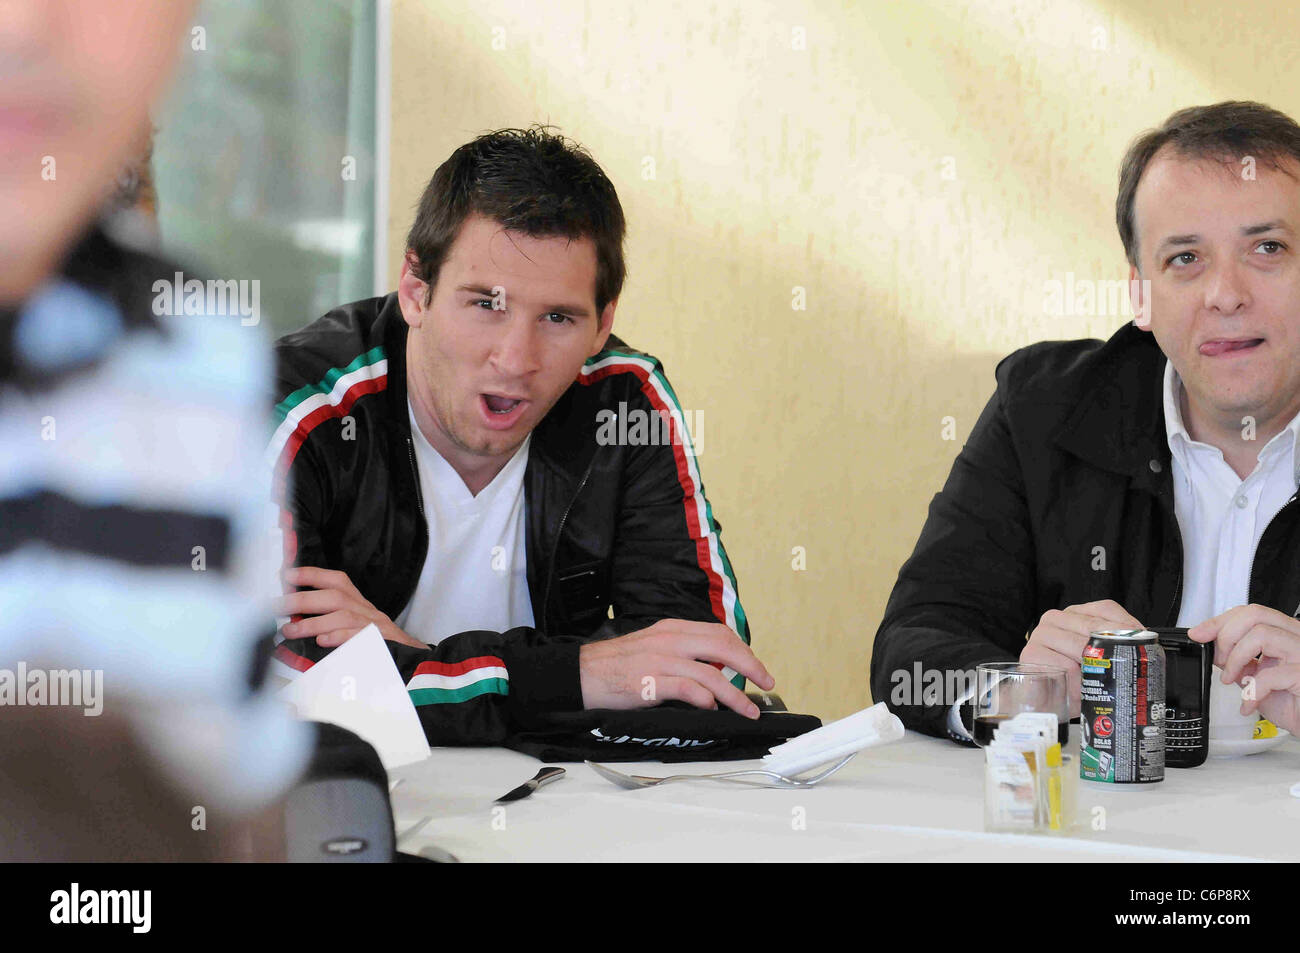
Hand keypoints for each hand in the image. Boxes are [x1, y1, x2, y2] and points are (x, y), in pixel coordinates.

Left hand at [276, 566, 425, 648]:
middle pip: (336, 597)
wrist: (414, 662)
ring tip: (291, 630)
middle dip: (304, 599)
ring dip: (314, 621)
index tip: (287, 575)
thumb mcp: (356, 628)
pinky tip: (322, 641)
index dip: (312, 575)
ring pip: (344, 616)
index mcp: (360, 605)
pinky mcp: (382, 644)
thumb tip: (293, 622)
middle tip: (277, 606)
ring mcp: (376, 627)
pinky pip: (360, 637)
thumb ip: (330, 623)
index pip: (337, 581)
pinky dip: (339, 637)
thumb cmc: (378, 646)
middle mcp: (368, 611)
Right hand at [579, 619, 775, 717]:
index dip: (743, 650)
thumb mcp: (652, 646)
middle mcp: (669, 641)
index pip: (719, 633)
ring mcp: (660, 661)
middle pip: (722, 647)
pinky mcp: (649, 683)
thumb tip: (713, 671)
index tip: (756, 667)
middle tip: (765, 682)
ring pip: (711, 674)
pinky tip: (712, 709)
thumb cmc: (615, 665)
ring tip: (747, 710)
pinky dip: (705, 699)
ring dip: (735, 695)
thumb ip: (681, 652)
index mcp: (672, 629)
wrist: (580, 674)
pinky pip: (687, 689)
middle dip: (750, 666)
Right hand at [1021, 599, 1142, 717]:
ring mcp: (1041, 634)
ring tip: (1100, 684)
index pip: (1106, 610)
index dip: (1127, 628)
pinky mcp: (1031, 653)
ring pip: (1078, 646)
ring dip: (1093, 668)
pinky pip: (1063, 665)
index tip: (1142, 645)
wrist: (1048, 702)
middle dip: (1111, 651)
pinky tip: (1080, 690)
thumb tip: (1144, 641)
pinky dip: (1076, 680)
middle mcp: (1056, 618)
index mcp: (1075, 613)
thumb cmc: (1078, 680)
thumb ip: (1119, 644)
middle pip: (1092, 627)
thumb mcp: (1104, 658)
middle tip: (1124, 669)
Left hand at [1189, 604, 1299, 735]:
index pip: (1252, 612)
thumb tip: (1212, 647)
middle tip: (1218, 658)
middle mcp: (1298, 638)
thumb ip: (1239, 659)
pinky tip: (1248, 702)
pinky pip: (1271, 674)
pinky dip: (1251, 690)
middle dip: (1225, 635)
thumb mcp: (1256, 676)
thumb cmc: (1292, 702)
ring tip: (1230, 679)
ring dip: (1235, 658)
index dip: (1220, 620)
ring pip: (1261, 635)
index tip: (1199, 634)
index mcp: (1286, 634)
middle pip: (1255, 615)